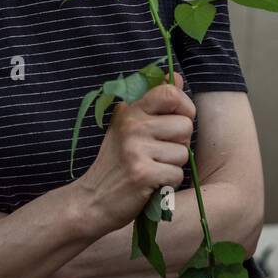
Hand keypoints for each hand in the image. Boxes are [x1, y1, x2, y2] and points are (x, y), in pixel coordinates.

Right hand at [75, 72, 195, 234]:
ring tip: (151, 168)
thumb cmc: (116, 163)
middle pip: (185, 125)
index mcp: (130, 111)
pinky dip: (168, 183)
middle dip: (179, 143)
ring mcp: (136, 149)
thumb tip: (176, 76)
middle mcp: (132, 125)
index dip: (184, 107)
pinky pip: (177, 174)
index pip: (170, 93)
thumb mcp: (128, 126)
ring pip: (184, 153)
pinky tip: (150, 184)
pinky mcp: (142, 173)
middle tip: (157, 154)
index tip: (176, 121)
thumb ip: (154, 102)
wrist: (92, 201)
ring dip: (172, 165)